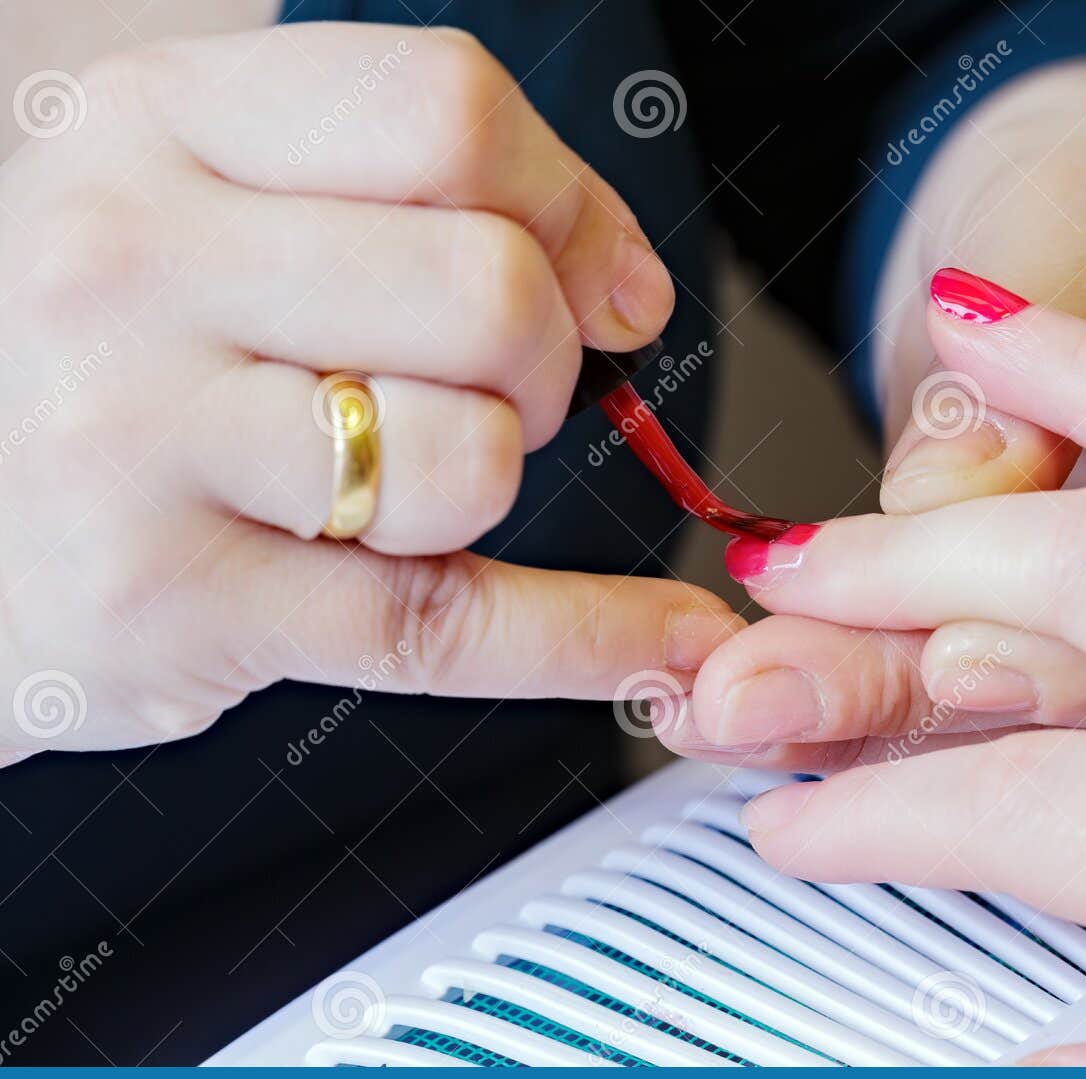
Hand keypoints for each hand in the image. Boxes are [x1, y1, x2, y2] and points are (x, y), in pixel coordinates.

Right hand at [0, 24, 740, 760]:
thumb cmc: (105, 354)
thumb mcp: (202, 205)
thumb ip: (400, 196)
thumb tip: (625, 285)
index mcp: (156, 125)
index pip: (448, 112)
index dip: (570, 206)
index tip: (606, 286)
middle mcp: (130, 264)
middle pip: (489, 292)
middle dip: (545, 365)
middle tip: (490, 397)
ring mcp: (138, 441)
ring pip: (474, 458)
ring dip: (489, 482)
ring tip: (401, 484)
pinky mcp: (171, 604)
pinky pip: (450, 623)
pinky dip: (586, 638)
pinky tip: (663, 642)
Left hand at [655, 61, 1085, 762]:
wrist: (1067, 205)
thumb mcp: (1073, 234)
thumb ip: (1025, 369)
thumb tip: (938, 499)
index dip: (1065, 635)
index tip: (938, 647)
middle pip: (1075, 672)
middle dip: (903, 690)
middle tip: (757, 701)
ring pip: (996, 700)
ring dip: (847, 711)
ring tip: (720, 713)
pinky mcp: (1020, 616)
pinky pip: (936, 669)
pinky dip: (839, 692)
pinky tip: (748, 712)